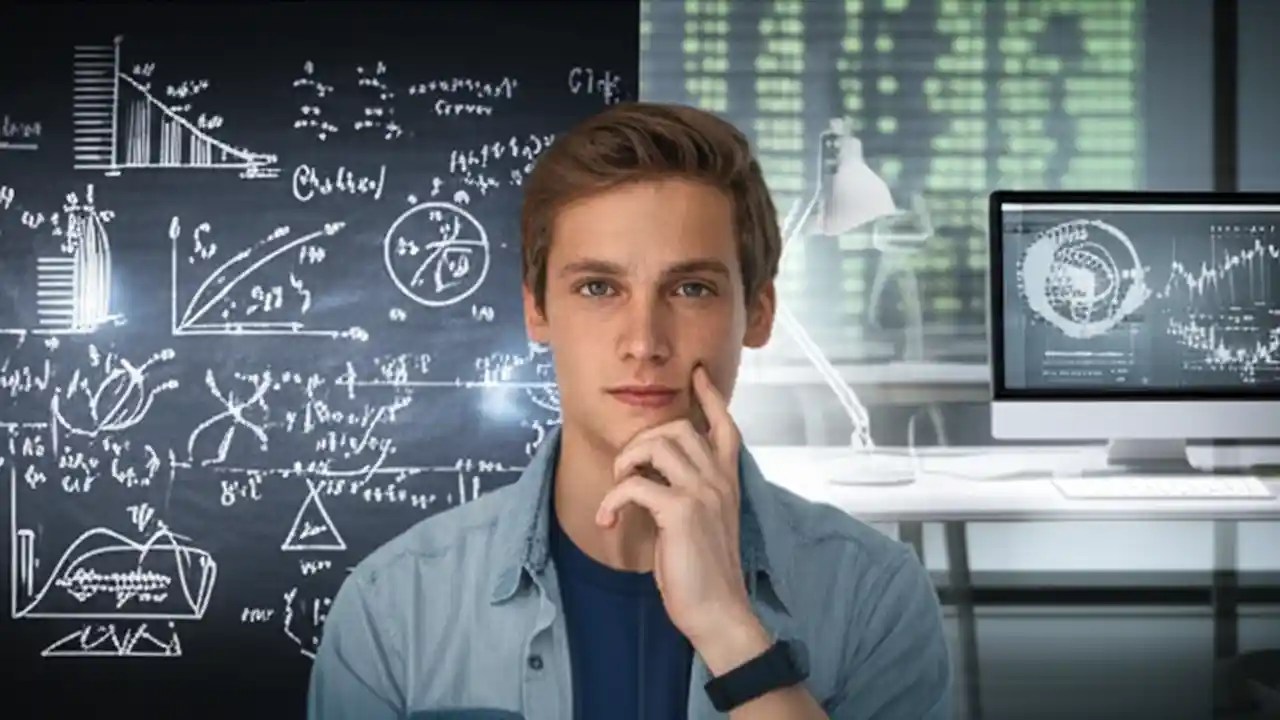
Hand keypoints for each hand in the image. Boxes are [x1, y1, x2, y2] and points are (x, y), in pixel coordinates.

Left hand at [596, 364, 765, 659]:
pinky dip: (612, 499)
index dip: (710, 397)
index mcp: (728, 481)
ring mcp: (702, 492)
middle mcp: (719, 480)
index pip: (725, 426)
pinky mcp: (680, 511)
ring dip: (627, 460)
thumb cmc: (703, 572)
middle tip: (626, 468)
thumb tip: (654, 476)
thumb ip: (689, 493)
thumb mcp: (702, 522)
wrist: (718, 610)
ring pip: (658, 443)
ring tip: (618, 487)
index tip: (698, 374)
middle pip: (679, 427)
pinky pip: (635, 484)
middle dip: (643, 439)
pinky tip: (608, 520)